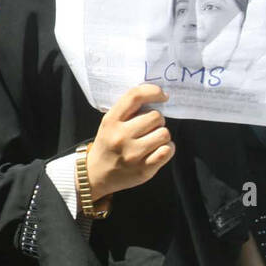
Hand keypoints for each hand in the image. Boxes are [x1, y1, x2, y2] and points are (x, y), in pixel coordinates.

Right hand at [87, 83, 172, 199]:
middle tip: (150, 127)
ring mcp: (133, 154)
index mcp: (111, 121)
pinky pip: (168, 150)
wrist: (97, 173)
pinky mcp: (144, 169)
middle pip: (156, 116)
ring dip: (162, 135)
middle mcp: (121, 136)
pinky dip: (167, 148)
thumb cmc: (108, 144)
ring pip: (164, 133)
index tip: (162, 95)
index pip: (134, 96)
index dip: (153, 92)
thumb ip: (128, 111)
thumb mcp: (109, 123)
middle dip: (157, 120)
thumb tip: (156, 97)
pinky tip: (157, 150)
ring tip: (153, 140)